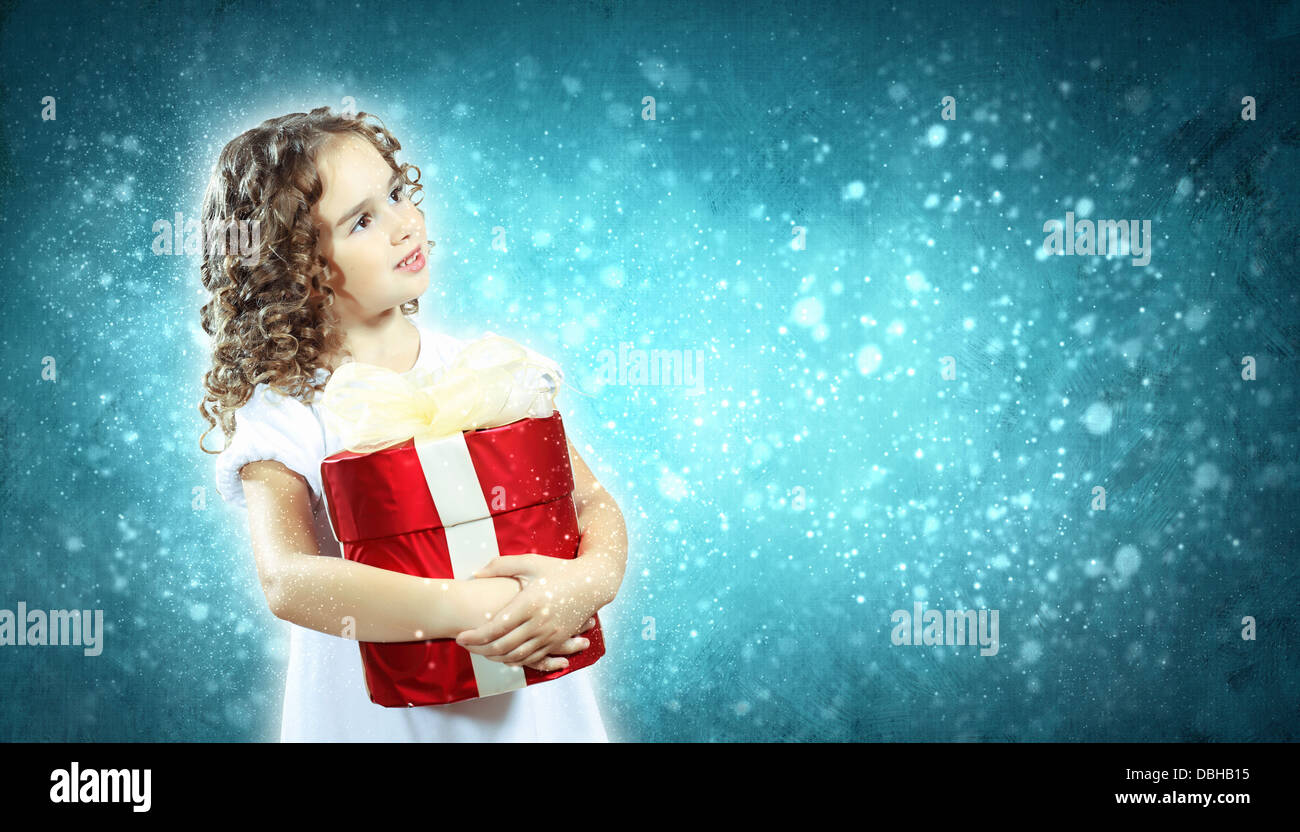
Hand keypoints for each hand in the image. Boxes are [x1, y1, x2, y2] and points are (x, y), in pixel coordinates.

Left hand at [455, 554, 600, 670]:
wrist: (593, 583)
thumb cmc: (559, 569)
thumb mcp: (531, 562)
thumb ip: (501, 566)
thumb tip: (475, 574)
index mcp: (529, 603)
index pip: (495, 628)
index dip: (474, 636)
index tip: (459, 636)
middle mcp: (539, 623)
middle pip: (502, 647)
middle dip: (479, 650)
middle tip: (465, 646)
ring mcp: (550, 635)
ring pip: (517, 657)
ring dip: (495, 658)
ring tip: (480, 651)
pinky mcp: (558, 641)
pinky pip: (533, 659)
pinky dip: (515, 661)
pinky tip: (504, 656)